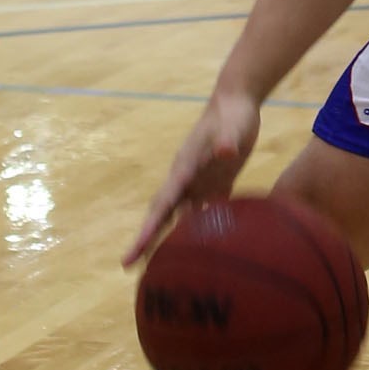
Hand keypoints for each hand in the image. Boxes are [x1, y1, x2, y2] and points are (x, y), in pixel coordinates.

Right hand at [122, 89, 262, 266]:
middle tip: (134, 267)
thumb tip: (224, 153)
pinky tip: (208, 250)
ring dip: (173, 239)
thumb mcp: (232, 128)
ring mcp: (201, 181)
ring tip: (165, 266)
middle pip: (164, 215)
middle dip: (149, 240)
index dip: (146, 232)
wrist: (237, 102)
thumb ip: (227, 140)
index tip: (130, 255)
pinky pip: (208, 210)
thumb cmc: (233, 115)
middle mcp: (187, 179)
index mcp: (184, 170)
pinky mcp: (218, 182)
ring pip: (183, 216)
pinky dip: (204, 230)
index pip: (161, 207)